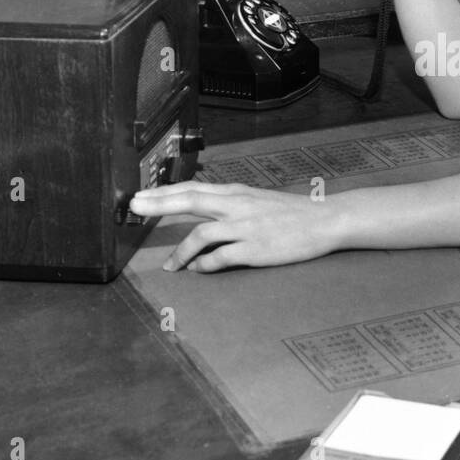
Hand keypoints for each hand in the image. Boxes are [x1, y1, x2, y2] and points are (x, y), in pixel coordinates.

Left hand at [128, 182, 340, 271]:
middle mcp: (237, 206)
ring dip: (180, 251)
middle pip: (189, 200)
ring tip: (170, 265)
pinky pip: (220, 258)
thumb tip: (207, 211)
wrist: (326, 220)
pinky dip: (204, 265)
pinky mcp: (255, 249)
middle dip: (157, 204)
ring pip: (200, 234)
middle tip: (133, 207)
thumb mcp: (259, 200)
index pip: (192, 188)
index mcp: (237, 193)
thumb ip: (232, 204)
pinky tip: (198, 271)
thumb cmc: (294, 213)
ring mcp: (246, 227)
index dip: (163, 192)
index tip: (140, 195)